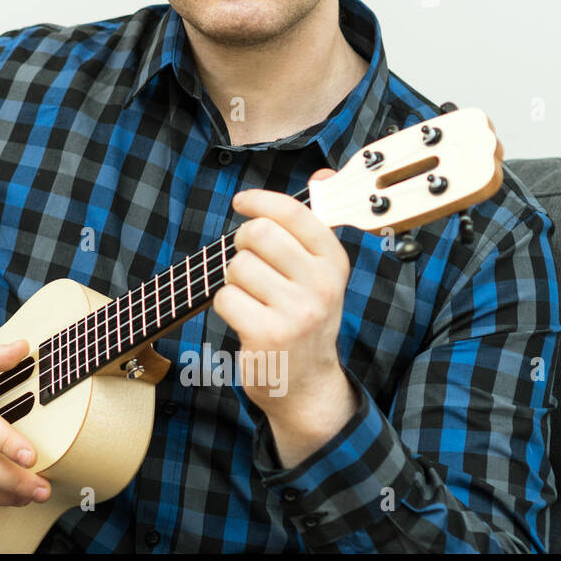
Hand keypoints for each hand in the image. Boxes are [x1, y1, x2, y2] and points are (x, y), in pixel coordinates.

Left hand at [211, 169, 357, 461]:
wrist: (307, 386)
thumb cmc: (304, 318)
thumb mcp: (320, 273)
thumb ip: (314, 227)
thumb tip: (324, 175)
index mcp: (334, 263)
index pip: (295, 213)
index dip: (260, 200)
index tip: (241, 202)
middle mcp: (322, 286)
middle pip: (259, 233)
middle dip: (241, 243)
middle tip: (248, 262)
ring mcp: (297, 313)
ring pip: (238, 266)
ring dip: (234, 280)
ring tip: (252, 298)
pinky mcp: (269, 336)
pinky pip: (226, 298)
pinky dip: (227, 306)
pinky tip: (246, 320)